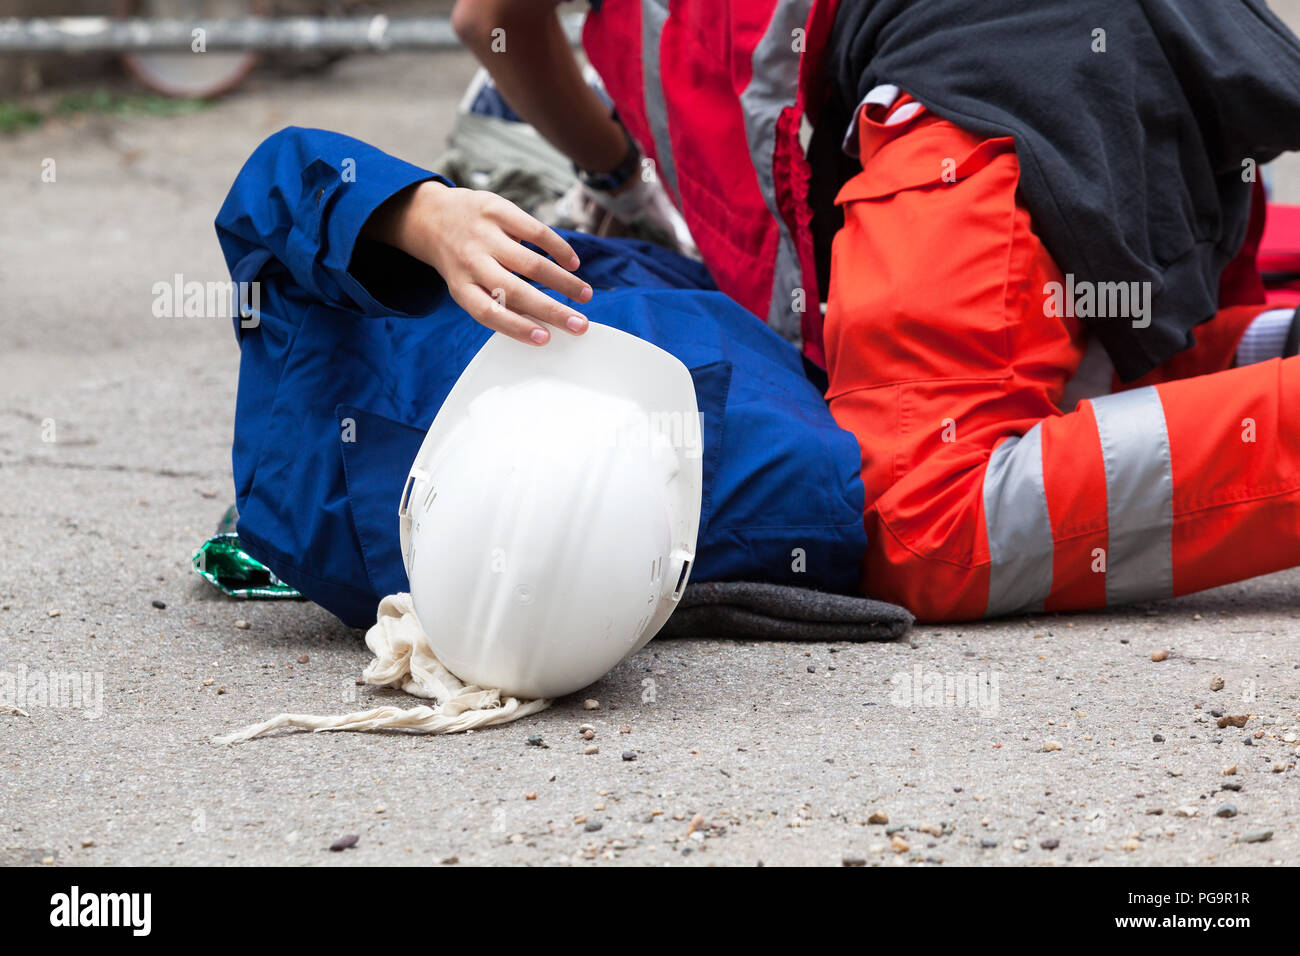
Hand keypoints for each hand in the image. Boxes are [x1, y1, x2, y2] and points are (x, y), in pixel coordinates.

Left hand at [368, 179, 592, 344]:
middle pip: (515, 291)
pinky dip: (559, 249)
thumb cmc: (461, 261)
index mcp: (461, 286)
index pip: (487, 312)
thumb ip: (496, 300)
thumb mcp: (466, 284)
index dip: (516, 327)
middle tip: (579, 325)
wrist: (433, 216)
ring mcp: (484, 234)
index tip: (544, 338)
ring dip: (563, 282)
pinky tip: (572, 263)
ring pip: (531, 264)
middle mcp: (470, 262)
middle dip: (552, 310)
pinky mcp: (497, 210)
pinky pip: (536, 232)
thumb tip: (539, 324)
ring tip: (584, 295)